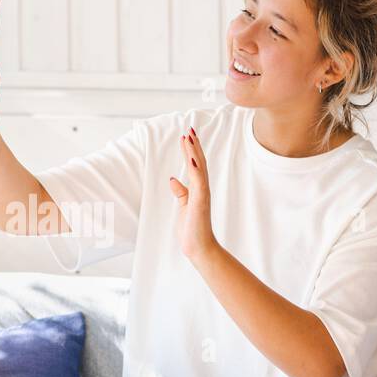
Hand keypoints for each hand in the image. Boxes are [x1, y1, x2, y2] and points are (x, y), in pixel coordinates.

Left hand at [168, 126, 217, 261]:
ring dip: (194, 152)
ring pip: (199, 168)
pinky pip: (198, 181)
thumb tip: (173, 179)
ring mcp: (203, 194)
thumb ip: (181, 192)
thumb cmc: (191, 229)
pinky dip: (196, 169)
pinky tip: (192, 157)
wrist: (198, 247)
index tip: (187, 137)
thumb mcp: (183, 206)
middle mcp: (202, 189)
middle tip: (189, 129)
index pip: (195, 166)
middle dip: (194, 146)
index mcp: (198, 189)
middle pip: (199, 162)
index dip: (191, 151)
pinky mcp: (201, 201)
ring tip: (189, 137)